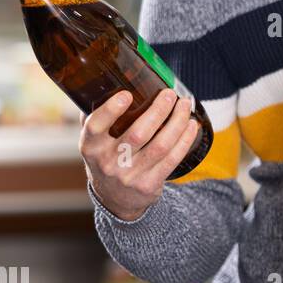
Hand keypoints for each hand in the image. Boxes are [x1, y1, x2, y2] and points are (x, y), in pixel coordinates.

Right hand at [80, 89, 199, 221]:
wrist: (115, 199)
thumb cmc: (107, 158)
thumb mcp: (95, 142)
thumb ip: (96, 117)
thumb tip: (105, 83)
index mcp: (90, 147)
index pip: (95, 127)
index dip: (111, 110)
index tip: (127, 94)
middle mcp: (108, 162)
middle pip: (138, 133)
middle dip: (158, 111)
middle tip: (170, 94)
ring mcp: (129, 175)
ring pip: (160, 145)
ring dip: (177, 122)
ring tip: (185, 105)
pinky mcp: (148, 184)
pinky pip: (172, 159)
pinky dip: (185, 140)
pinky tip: (192, 125)